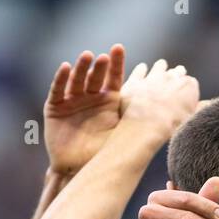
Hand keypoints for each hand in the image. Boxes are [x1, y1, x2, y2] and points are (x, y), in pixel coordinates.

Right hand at [44, 44, 126, 175]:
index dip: (115, 63)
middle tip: (104, 57)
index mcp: (107, 101)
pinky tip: (65, 67)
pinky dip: (61, 79)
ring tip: (87, 56)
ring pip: (77, 80)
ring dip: (81, 67)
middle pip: (95, 77)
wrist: (78, 169)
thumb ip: (135, 119)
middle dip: (99, 66)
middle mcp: (90, 97)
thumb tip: (164, 109)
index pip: (112, 78)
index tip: (119, 48)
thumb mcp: (120, 133)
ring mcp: (72, 100)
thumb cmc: (102, 154)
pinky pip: (57, 90)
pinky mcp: (54, 106)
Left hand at [119, 59, 199, 139]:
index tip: (186, 93)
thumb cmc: (170, 127)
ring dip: (161, 68)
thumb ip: (200, 108)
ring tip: (161, 69)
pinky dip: (142, 69)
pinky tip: (143, 69)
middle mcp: (172, 78)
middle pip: (177, 72)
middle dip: (177, 75)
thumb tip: (209, 104)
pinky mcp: (136, 81)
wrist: (145, 126)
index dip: (188, 88)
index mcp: (188, 86)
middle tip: (175, 80)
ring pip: (160, 66)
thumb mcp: (191, 119)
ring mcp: (152, 77)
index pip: (191, 83)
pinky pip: (140, 70)